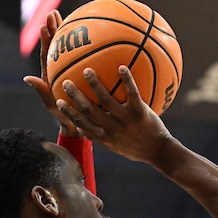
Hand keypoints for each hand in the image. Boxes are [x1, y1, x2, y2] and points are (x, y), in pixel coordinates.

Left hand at [22, 10, 80, 137]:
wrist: (78, 124)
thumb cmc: (64, 116)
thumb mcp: (52, 104)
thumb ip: (41, 91)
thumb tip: (26, 77)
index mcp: (50, 74)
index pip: (46, 53)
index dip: (44, 39)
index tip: (43, 25)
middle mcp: (60, 68)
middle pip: (56, 44)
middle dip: (53, 27)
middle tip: (53, 12)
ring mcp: (73, 70)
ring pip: (70, 48)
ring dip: (69, 31)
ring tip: (71, 16)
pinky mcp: (84, 73)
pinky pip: (87, 58)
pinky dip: (90, 47)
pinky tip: (99, 36)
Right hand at [57, 66, 172, 164]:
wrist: (158, 151)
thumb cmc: (137, 148)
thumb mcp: (115, 146)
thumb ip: (101, 136)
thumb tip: (85, 129)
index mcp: (103, 136)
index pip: (81, 124)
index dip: (68, 113)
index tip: (58, 101)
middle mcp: (111, 128)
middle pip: (88, 110)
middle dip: (75, 95)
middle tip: (67, 82)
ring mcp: (125, 120)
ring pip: (106, 99)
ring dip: (94, 84)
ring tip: (87, 70)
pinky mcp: (140, 112)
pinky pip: (132, 93)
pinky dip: (126, 79)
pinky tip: (121, 66)